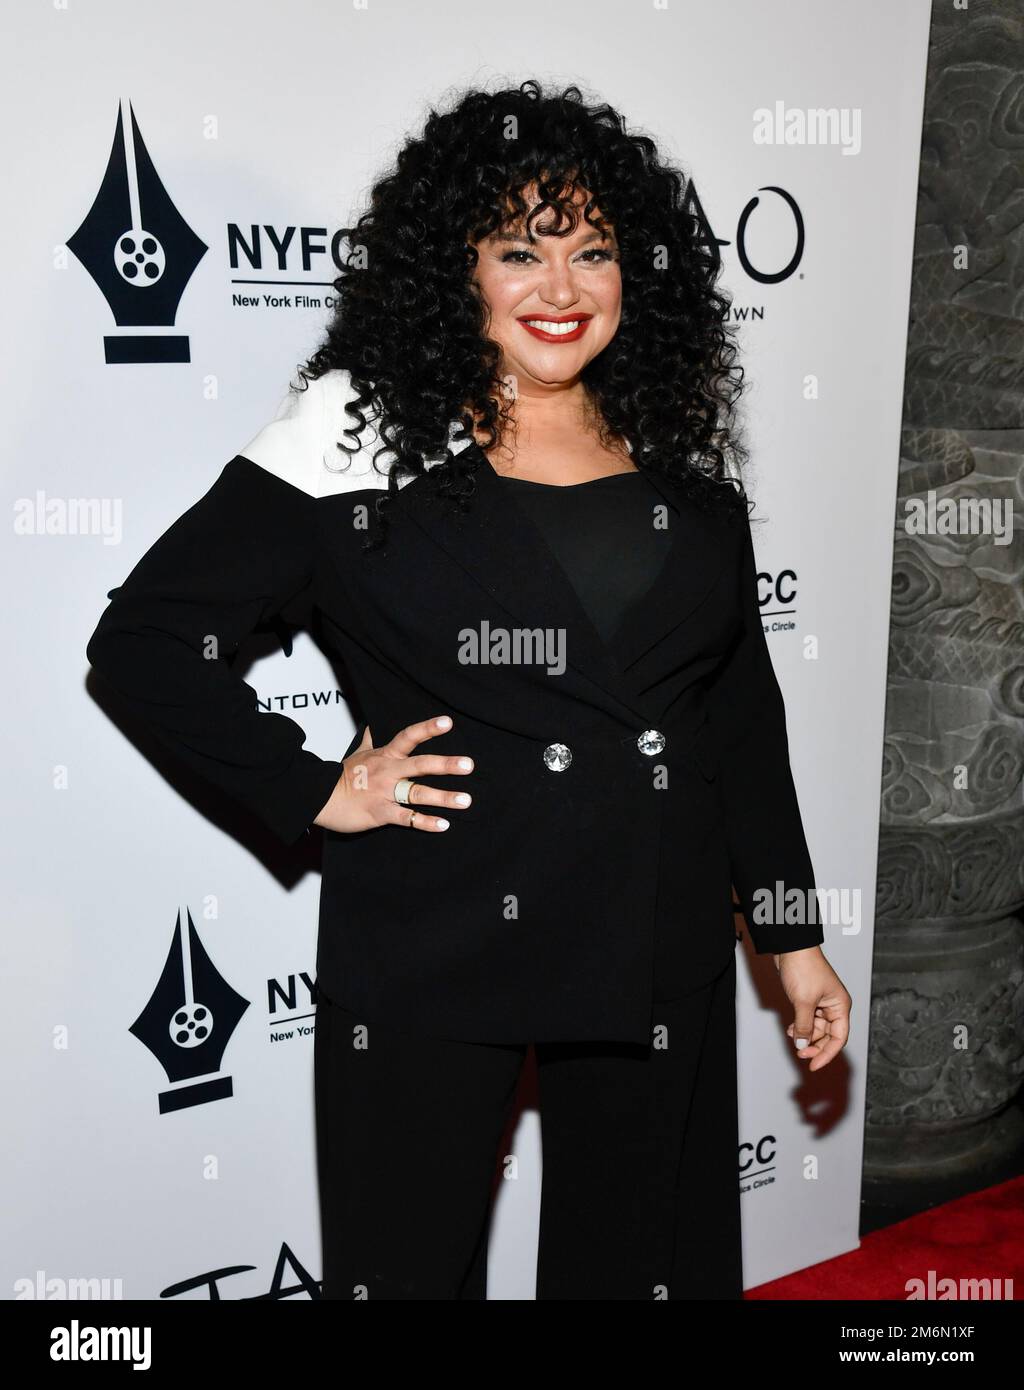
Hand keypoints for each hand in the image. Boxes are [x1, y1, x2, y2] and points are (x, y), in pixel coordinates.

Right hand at [313, 714, 473, 833]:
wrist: (319, 797)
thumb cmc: (341, 776)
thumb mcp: (357, 754)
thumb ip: (370, 740)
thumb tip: (372, 727)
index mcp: (385, 755)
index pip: (408, 737)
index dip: (428, 728)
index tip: (448, 722)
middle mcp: (388, 771)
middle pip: (420, 764)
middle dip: (445, 765)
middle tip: (468, 764)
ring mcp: (385, 793)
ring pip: (418, 793)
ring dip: (443, 798)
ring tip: (465, 801)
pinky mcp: (381, 813)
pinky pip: (407, 818)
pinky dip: (425, 822)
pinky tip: (443, 825)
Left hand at [771, 946, 850, 1071]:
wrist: (790, 948)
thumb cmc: (803, 967)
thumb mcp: (803, 1001)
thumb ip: (804, 1026)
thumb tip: (802, 1044)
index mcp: (840, 1005)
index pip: (839, 1037)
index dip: (827, 1053)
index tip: (814, 1065)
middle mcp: (834, 1005)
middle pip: (828, 1035)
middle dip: (814, 1045)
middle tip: (800, 1053)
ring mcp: (821, 1002)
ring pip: (816, 1028)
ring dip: (804, 1034)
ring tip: (791, 1035)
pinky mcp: (809, 999)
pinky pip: (807, 1019)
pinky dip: (800, 1026)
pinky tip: (791, 1029)